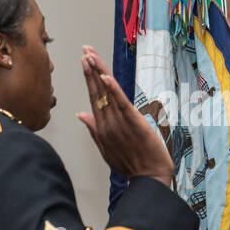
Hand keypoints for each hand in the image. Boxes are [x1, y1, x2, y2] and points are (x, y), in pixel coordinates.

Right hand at [76, 46, 174, 186]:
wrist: (149, 178)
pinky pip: (121, 103)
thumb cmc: (131, 165)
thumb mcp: (106, 149)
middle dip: (91, 70)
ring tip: (91, 56)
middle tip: (85, 51)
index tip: (84, 62)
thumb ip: (93, 130)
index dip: (89, 79)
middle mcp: (107, 124)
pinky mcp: (134, 123)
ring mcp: (119, 123)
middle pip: (97, 92)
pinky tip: (106, 76)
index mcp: (101, 129)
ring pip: (107, 94)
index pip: (93, 98)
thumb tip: (80, 114)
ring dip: (99, 73)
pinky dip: (114, 90)